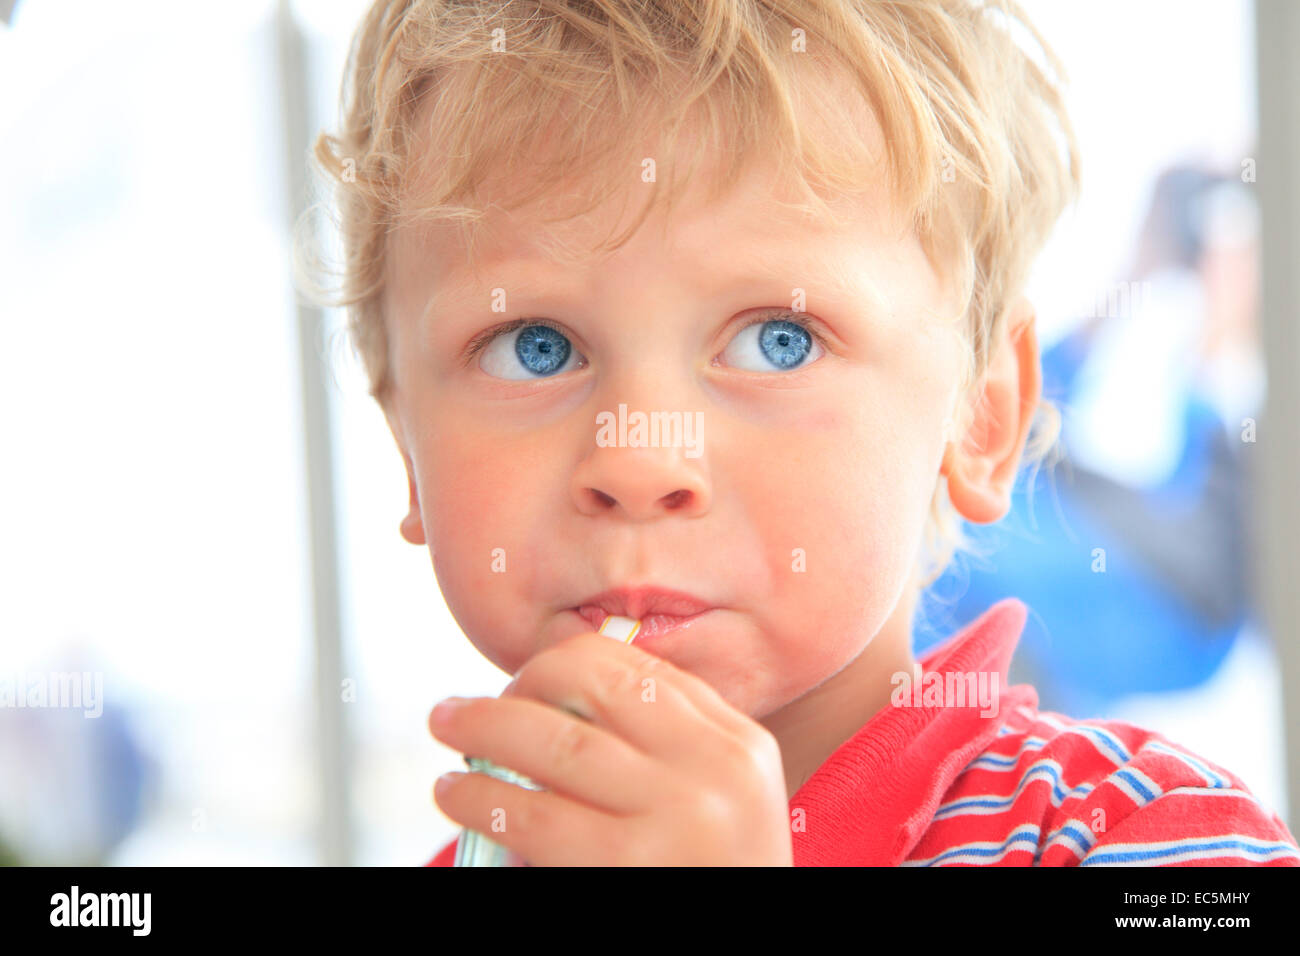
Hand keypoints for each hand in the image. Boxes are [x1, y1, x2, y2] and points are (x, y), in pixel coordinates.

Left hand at [428, 631, 793, 865]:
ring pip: (556, 742)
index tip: (530, 679)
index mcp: (738, 745)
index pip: (641, 668)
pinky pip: (532, 817)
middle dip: (525, 682)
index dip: (569, 662)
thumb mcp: (723, 799)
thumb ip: (669, 744)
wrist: (733, 952)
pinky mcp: (622, 867)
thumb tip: (564, 691)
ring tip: (448, 727)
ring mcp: (673, 819)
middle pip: (598, 686)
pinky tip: (456, 793)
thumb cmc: (707, 872)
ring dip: (484, 727)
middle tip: (482, 703)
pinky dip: (480, 796)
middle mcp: (713, 771)